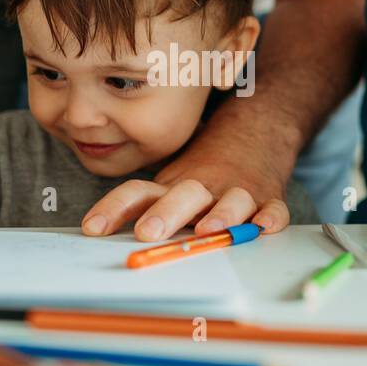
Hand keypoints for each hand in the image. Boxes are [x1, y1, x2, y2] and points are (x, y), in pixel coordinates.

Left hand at [81, 128, 292, 240]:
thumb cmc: (204, 170)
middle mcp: (205, 187)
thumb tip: (98, 235)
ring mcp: (239, 191)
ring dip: (222, 215)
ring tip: (209, 229)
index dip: (114, 208)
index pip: (138, 192)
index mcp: (174, 185)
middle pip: (184, 195)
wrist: (255, 130)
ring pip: (233, 201)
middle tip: (148, 232)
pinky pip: (274, 208)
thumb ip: (143, 207)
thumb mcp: (170, 183)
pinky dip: (271, 218)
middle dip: (166, 214)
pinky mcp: (269, 197)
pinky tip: (265, 226)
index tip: (92, 228)